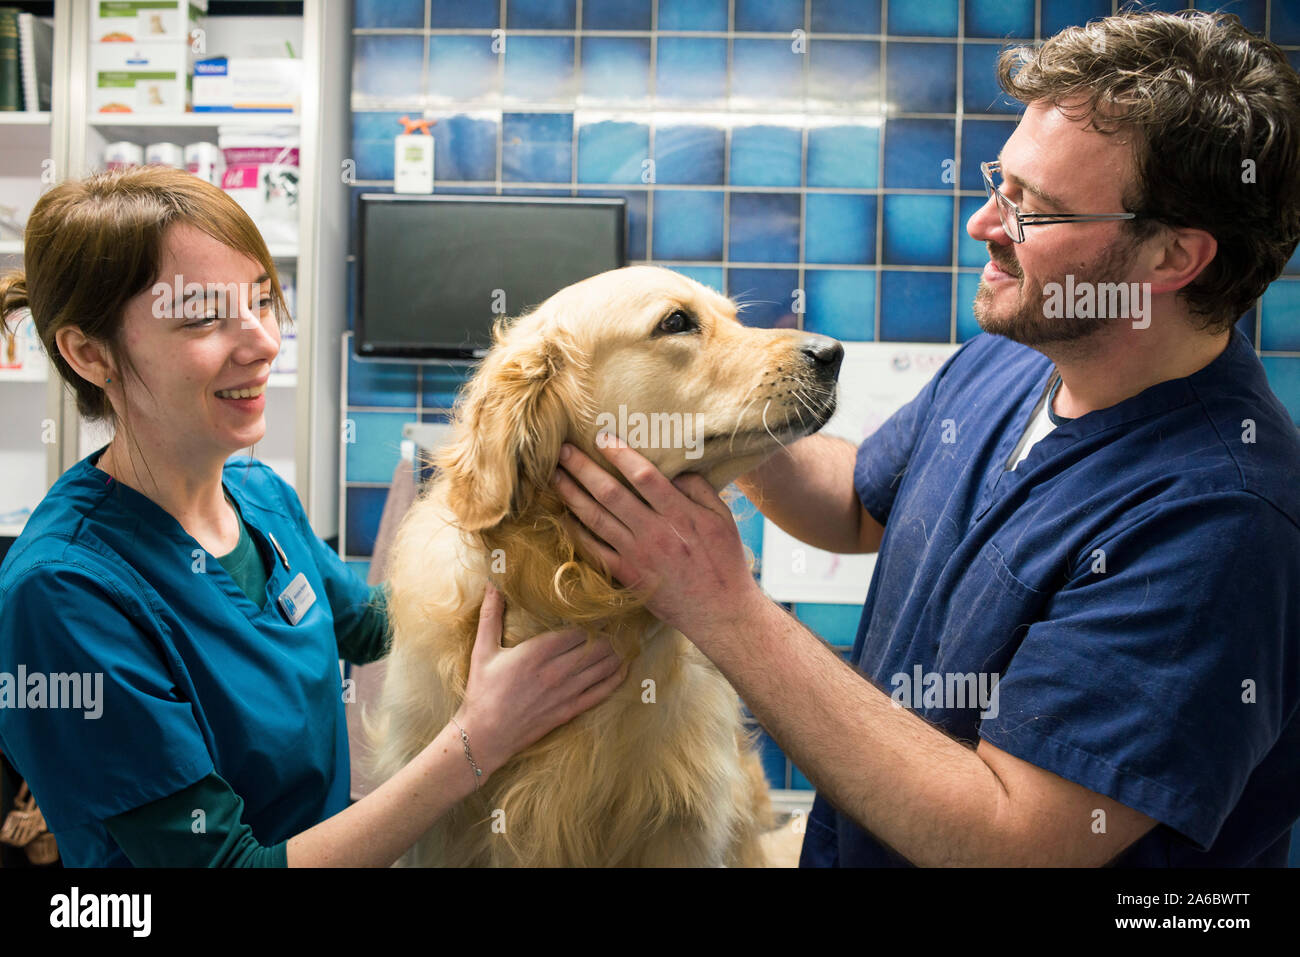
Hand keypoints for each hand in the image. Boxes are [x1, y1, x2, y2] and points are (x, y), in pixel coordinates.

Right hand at [452, 582, 626, 777]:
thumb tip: (492, 583)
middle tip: (625, 618)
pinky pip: (601, 692)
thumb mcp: (483, 650)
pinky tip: (625, 666)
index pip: (579, 630)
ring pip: (603, 667)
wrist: (485, 735)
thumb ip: (490, 615)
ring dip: (619, 651)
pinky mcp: (570, 710)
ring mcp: (566, 693)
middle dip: (614, 631)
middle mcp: (557, 672)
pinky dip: (616, 678)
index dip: (597, 618)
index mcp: (537, 653)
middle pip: (597, 646)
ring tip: (629, 636)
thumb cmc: (482, 690)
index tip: (607, 606)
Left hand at [552, 437, 762, 637]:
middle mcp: (654, 532)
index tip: (602, 437)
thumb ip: (699, 489)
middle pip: (610, 494)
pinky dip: (576, 532)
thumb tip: (675, 468)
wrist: (719, 610)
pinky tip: (562, 516)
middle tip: (561, 449)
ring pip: (596, 519)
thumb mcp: (722, 518)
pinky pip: (594, 550)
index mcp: (680, 514)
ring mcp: (637, 555)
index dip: (620, 454)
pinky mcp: (627, 575)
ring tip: (553, 476)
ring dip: (571, 495)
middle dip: (582, 468)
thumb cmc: (723, 561)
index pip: (644, 476)